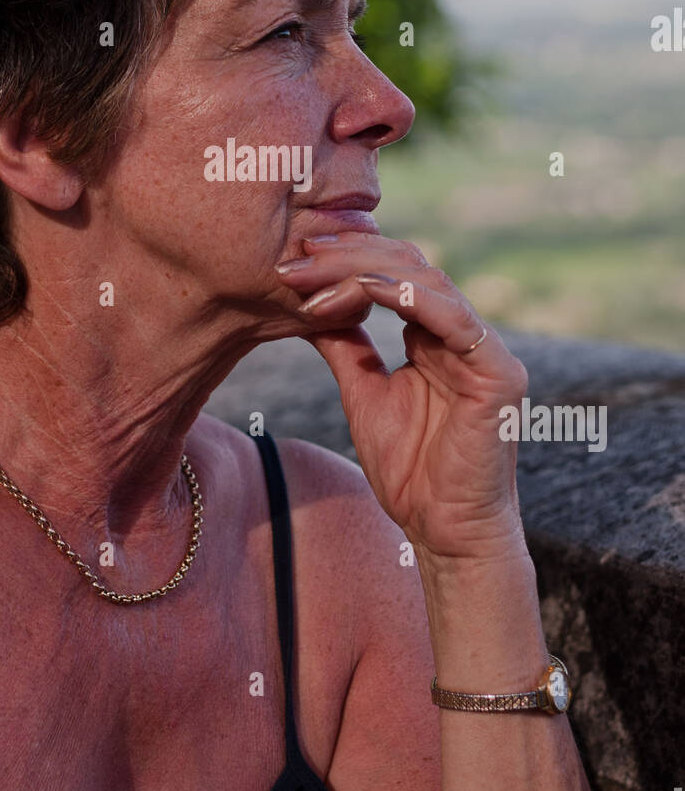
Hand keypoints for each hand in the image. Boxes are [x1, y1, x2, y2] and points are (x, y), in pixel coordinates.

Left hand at [275, 232, 530, 564]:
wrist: (445, 534)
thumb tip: (310, 305)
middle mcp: (465, 335)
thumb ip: (347, 348)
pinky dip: (408, 296)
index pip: (395, 276)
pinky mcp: (498, 373)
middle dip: (348, 257)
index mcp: (437, 338)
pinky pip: (454, 318)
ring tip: (315, 274)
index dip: (345, 262)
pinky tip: (366, 287)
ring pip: (428, 281)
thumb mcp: (364, 395)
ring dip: (366, 270)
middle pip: (409, 267)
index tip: (291, 266)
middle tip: (296, 259)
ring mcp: (485, 351)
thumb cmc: (411, 474)